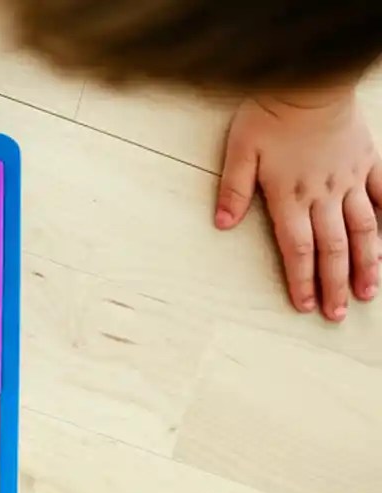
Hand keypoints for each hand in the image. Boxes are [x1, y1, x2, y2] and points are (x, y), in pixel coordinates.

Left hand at [216, 90, 381, 321]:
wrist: (310, 80)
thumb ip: (232, 190)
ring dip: (367, 263)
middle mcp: (323, 194)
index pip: (297, 249)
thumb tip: (221, 224)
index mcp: (289, 196)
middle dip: (335, 284)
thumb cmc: (269, 114)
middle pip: (332, 248)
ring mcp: (350, 179)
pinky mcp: (368, 160)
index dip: (301, 279)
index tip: (306, 305)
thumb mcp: (239, 151)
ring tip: (369, 293)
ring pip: (364, 229)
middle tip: (338, 315)